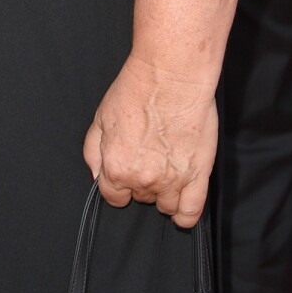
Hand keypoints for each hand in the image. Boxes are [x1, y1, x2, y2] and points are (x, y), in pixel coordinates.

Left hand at [83, 54, 217, 228]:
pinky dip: (186, 214)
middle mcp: (143, 179)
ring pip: (165, 206)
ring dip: (164, 193)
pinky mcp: (198, 176)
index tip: (125, 174)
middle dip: (141, 183)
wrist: (172, 77)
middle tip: (148, 157)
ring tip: (166, 170)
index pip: (113, 197)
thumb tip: (96, 177)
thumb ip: (93, 152)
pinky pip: (191, 212)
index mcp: (116, 167)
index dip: (118, 186)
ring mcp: (172, 181)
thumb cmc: (136, 91)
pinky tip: (182, 204)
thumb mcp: (100, 118)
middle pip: (141, 198)